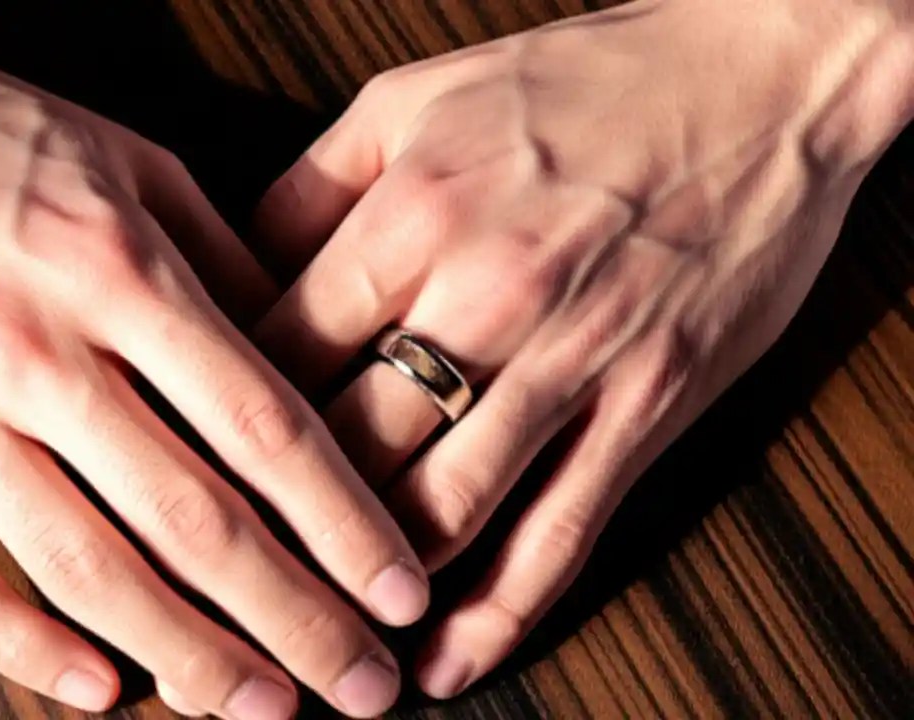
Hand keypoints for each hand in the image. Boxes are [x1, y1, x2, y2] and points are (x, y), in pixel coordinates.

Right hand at [0, 2, 430, 716]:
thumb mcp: (125, 159)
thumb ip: (218, 261)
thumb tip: (298, 353)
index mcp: (116, 268)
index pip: (264, 428)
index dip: (346, 526)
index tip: (400, 593)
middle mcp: (36, 345)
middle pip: (193, 518)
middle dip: (293, 619)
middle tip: (360, 686)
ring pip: (83, 565)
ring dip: (184, 655)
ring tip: (257, 708)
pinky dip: (25, 648)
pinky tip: (95, 688)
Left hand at [253, 0, 913, 697]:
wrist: (759, 75)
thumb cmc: (580, 78)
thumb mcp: (414, 97)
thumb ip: (311, 188)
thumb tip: (231, 274)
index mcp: (411, 214)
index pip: (276, 356)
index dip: (216, 427)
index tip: (190, 476)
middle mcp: (484, 295)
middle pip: (345, 447)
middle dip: (276, 525)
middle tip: (226, 577)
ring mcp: (573, 360)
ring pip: (442, 509)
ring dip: (369, 587)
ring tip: (315, 636)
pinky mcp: (648, 406)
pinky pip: (561, 533)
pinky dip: (500, 613)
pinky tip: (446, 660)